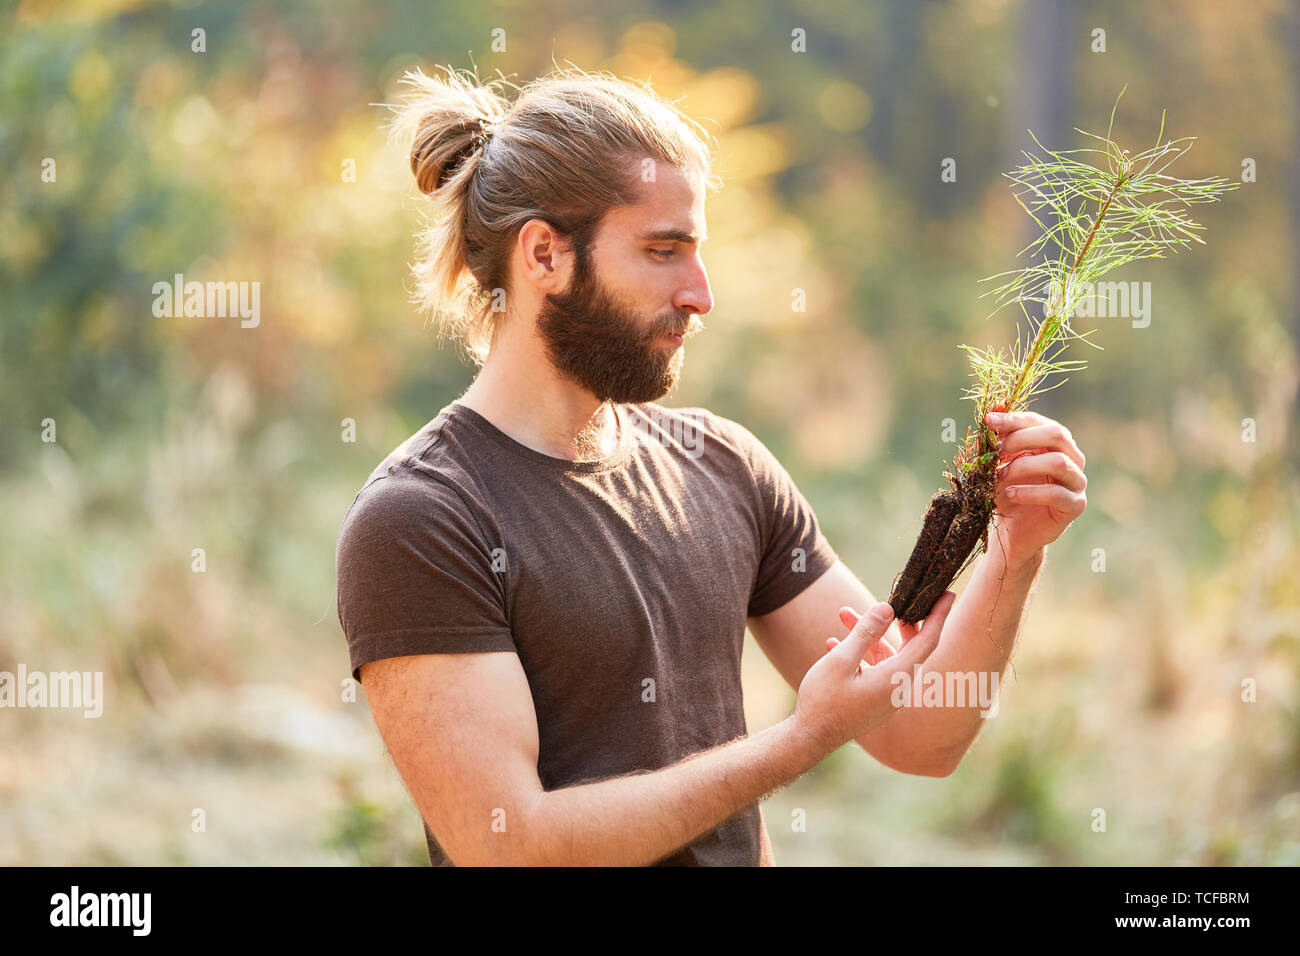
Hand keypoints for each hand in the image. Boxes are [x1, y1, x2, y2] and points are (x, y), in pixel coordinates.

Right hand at [792, 594, 953, 753]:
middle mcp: (897, 689)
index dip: (938, 615)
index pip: (928, 640)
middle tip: (898, 597)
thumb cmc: (823, 701)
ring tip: (843, 614)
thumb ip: (865, 633)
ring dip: (867, 636)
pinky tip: (834, 642)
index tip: (948, 593)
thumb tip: (887, 608)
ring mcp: (886, 698)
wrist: (809, 739)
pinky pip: (875, 671)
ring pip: (885, 657)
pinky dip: (861, 654)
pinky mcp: (873, 702)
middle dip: (898, 620)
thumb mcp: (841, 660)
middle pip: (908, 647)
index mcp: (895, 678)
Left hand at [984, 405, 1087, 563]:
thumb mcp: (999, 464)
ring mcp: (1077, 482)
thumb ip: (999, 438)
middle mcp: (1072, 458)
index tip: (988, 421)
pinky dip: (1030, 492)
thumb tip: (994, 405)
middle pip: (1056, 434)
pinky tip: (1009, 494)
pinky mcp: (1075, 505)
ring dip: (1023, 465)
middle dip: (1021, 439)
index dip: (1014, 419)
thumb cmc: (1008, 492)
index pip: (1039, 421)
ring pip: (1059, 462)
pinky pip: (1058, 494)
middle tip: (995, 451)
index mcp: (1054, 443)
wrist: (1014, 531)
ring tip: (998, 475)